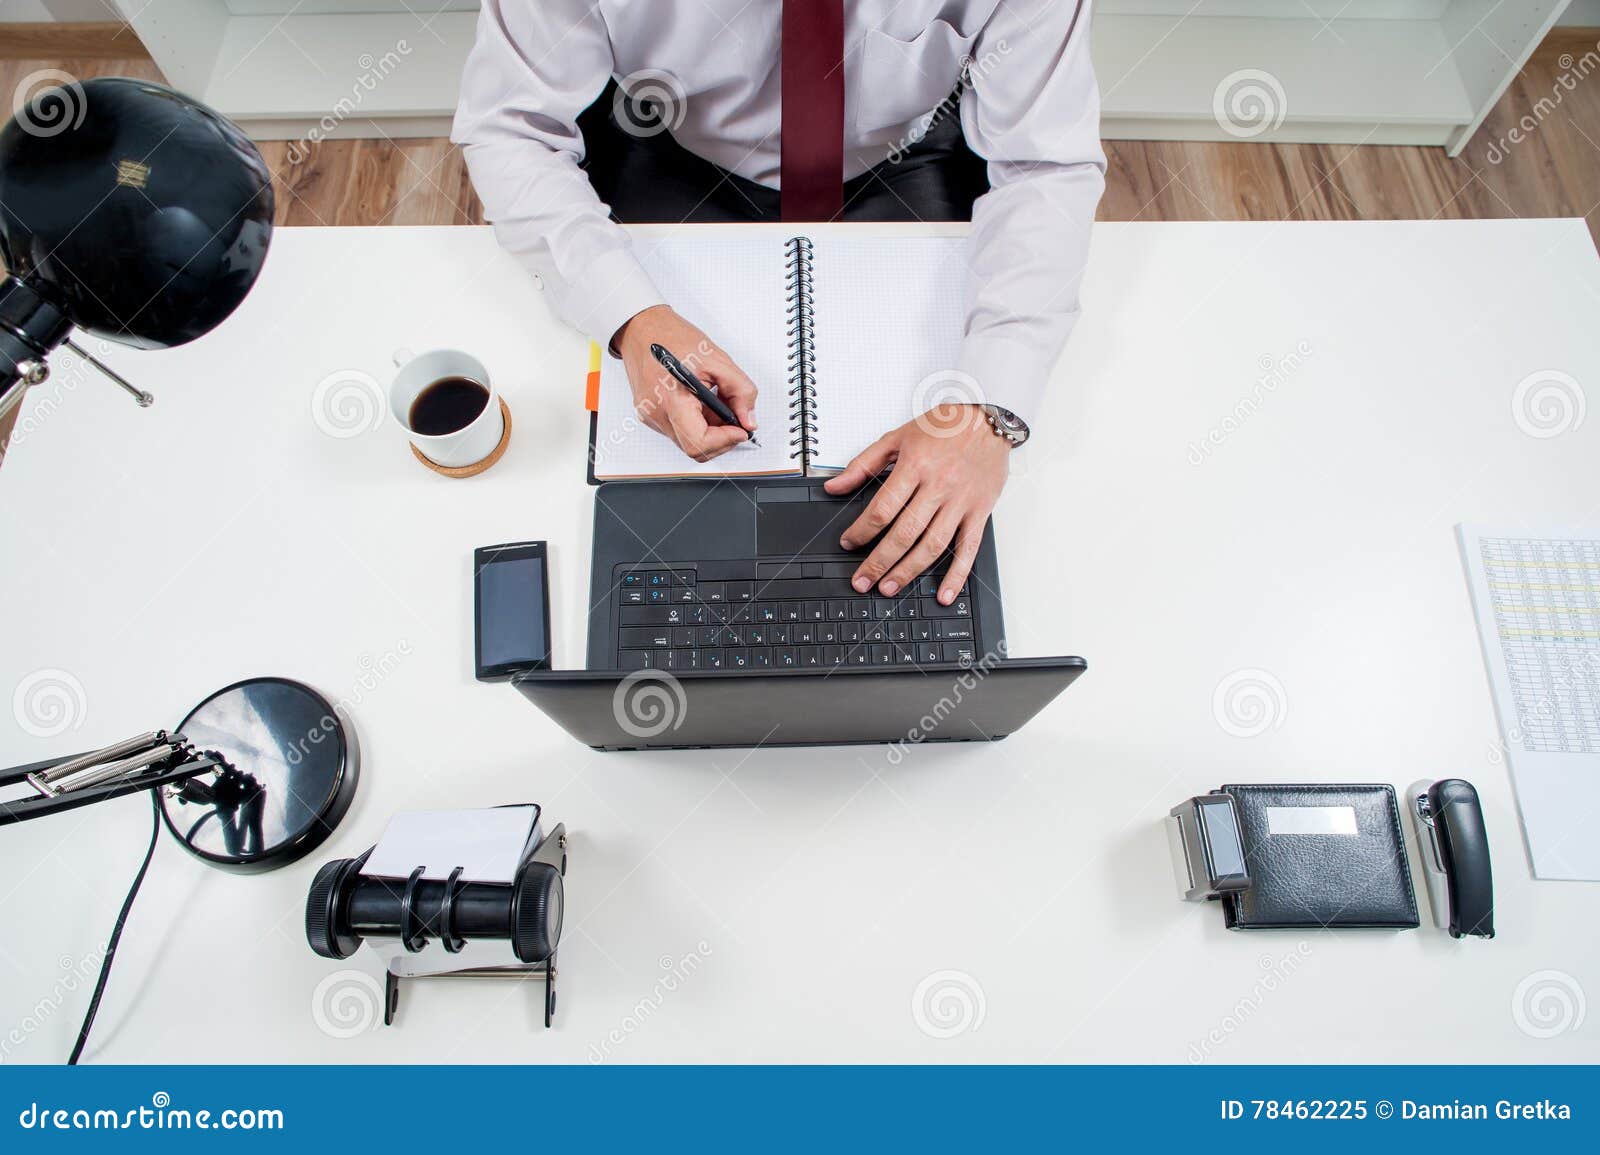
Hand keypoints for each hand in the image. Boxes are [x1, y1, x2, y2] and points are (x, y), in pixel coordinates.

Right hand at [613, 305, 757, 461]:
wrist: (643, 328)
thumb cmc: (673, 337)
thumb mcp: (718, 359)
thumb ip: (740, 392)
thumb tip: (748, 420)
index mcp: (672, 400)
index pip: (699, 443)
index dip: (725, 440)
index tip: (740, 430)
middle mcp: (657, 414)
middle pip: (695, 448)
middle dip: (720, 438)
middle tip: (734, 419)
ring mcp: (651, 416)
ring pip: (688, 441)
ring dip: (709, 430)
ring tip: (715, 404)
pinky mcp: (649, 415)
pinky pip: (678, 430)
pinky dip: (696, 423)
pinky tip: (700, 402)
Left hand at [824, 405, 1011, 604]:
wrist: (989, 420)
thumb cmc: (945, 426)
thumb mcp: (897, 437)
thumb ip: (863, 464)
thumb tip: (834, 486)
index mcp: (915, 467)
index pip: (882, 509)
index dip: (861, 531)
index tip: (849, 544)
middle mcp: (938, 487)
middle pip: (905, 533)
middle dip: (880, 562)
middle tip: (863, 581)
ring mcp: (960, 502)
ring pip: (932, 545)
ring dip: (909, 571)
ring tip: (889, 587)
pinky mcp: (979, 512)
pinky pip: (968, 548)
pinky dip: (956, 574)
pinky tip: (943, 594)